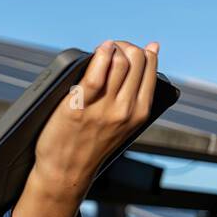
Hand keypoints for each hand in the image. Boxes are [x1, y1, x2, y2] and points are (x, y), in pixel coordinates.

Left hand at [31, 39, 159, 196]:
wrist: (66, 171)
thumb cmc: (91, 144)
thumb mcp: (124, 124)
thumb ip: (133, 95)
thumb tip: (147, 56)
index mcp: (140, 113)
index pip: (150, 68)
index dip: (140, 51)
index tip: (128, 49)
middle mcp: (125, 110)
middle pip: (136, 60)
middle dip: (126, 46)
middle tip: (113, 47)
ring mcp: (103, 109)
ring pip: (119, 62)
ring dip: (112, 48)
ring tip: (104, 49)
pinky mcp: (78, 107)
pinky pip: (95, 74)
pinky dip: (100, 56)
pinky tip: (100, 49)